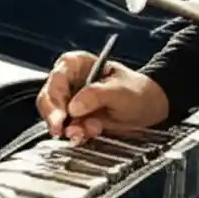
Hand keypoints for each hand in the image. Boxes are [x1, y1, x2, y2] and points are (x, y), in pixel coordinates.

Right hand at [35, 51, 169, 143]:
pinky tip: (89, 133)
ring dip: (68, 127)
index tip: (62, 115)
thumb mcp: (118, 90)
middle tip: (61, 130)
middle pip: (49, 97)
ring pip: (54, 115)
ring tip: (84, 133)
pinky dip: (75, 133)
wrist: (149, 108)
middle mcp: (70, 80)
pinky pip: (66, 127)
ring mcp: (71, 100)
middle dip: (54, 116)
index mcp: (78, 64)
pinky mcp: (76, 117)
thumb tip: (73, 107)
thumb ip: (94, 95)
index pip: (57, 77)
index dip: (55, 96)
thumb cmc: (136, 90)